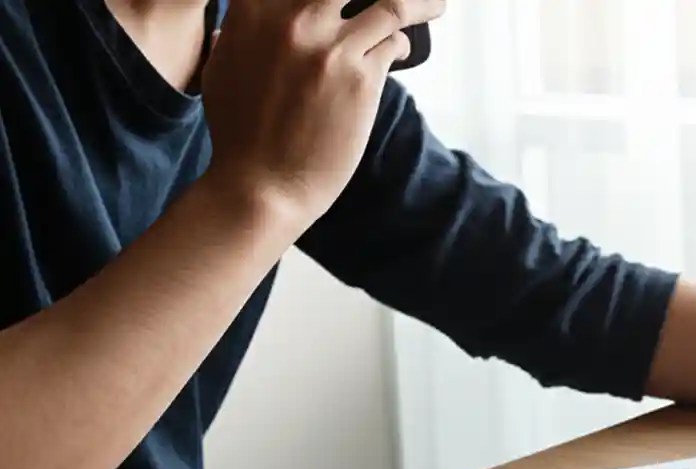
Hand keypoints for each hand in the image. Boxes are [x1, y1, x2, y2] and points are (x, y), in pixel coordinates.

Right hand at [201, 0, 445, 221]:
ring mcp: (331, 47)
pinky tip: (401, 47)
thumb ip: (239, 31)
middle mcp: (293, 20)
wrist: (263, 185)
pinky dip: (401, 41)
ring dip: (419, 4)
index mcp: (253, 10)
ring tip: (435, 6)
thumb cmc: (240, 133)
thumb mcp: (222, 68)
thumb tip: (242, 19)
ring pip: (392, 1)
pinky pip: (394, 41)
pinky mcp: (362, 79)